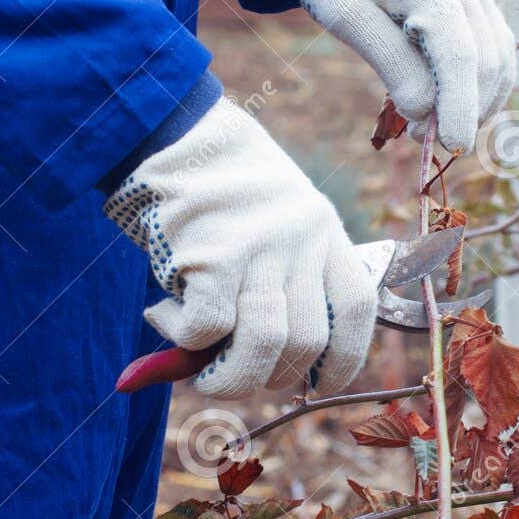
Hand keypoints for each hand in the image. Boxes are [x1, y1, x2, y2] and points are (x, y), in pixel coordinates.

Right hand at [105, 97, 376, 396]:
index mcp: (325, 230)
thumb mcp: (269, 225)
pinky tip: (163, 317)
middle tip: (236, 376)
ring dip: (230, 378)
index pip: (355, 309)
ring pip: (265, 346)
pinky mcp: (212, 256)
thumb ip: (276, 286)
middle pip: (308, 341)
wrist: (171, 132)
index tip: (321, 386)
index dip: (345, 360)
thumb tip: (258, 373)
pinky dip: (184, 339)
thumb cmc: (219, 191)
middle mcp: (301, 239)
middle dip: (272, 378)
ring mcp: (259, 248)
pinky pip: (208, 329)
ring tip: (204, 373)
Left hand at [289, 0, 516, 152]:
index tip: (453, 147)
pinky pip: (492, 47)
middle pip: (488, 61)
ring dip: (479, 101)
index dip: (461, 108)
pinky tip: (450, 103)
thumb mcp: (345, 16)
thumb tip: (424, 111)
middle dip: (466, 110)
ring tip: (436, 127)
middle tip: (425, 141)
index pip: (462, 58)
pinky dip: (479, 81)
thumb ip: (390, 63)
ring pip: (499, 57)